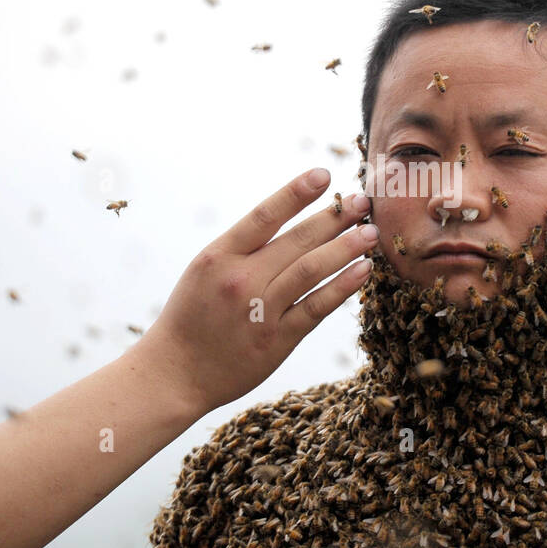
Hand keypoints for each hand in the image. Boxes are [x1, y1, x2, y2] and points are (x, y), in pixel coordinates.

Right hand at [145, 168, 377, 413]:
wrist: (175, 373)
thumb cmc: (193, 316)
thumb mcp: (206, 270)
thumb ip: (244, 248)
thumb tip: (293, 220)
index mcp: (219, 256)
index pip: (265, 215)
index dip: (296, 192)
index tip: (324, 174)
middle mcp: (240, 279)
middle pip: (296, 240)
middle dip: (334, 218)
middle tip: (363, 202)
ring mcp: (260, 310)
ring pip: (311, 270)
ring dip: (345, 248)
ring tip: (370, 233)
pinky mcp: (277, 340)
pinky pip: (316, 307)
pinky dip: (342, 286)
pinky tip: (363, 270)